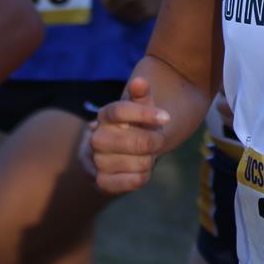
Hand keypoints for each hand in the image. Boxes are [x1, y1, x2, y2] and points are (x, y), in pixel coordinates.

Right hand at [83, 75, 171, 194]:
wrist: (125, 153)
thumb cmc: (138, 126)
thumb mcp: (142, 108)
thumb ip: (141, 95)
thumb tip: (140, 81)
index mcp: (105, 115)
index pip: (121, 111)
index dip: (145, 114)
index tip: (166, 117)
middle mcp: (97, 138)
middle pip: (134, 141)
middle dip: (153, 142)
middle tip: (158, 140)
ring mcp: (97, 160)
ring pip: (138, 163)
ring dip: (150, 160)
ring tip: (146, 155)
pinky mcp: (103, 181)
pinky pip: (133, 181)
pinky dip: (143, 176)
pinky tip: (143, 170)